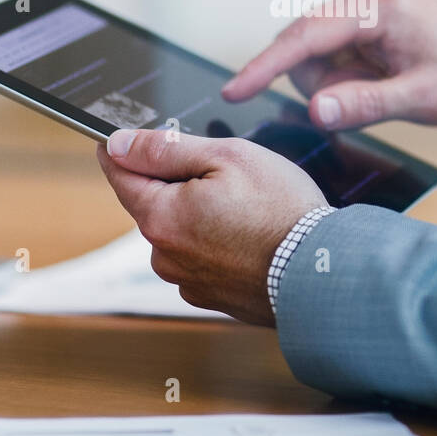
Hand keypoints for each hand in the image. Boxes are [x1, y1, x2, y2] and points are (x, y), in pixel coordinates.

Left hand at [96, 128, 327, 325]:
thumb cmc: (280, 211)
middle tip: (221, 171)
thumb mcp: (226, 157)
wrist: (320, 272)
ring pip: (180, 232)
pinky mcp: (212, 297)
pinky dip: (218, 243)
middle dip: (177, 183)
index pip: (120, 175)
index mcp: (161, 217)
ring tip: (246, 208)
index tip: (116, 138)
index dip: (120, 150)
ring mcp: (188, 281)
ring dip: (199, 215)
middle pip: (154, 204)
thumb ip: (166, 149)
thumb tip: (119, 143)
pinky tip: (250, 236)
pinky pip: (202, 258)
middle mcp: (165, 255)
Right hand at [222, 0, 436, 130]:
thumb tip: (316, 112)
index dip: (264, 66)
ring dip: (337, 87)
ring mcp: (358, 15)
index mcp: (372, 6)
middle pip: (303, 50)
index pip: (303, 36)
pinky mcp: (361, 30)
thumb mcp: (421, 96)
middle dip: (325, 85)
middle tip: (375, 98)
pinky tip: (381, 85)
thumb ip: (366, 104)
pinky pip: (331, 64)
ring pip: (314, 61)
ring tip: (387, 91)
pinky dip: (346, 83)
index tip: (234, 91)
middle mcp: (359, 2)